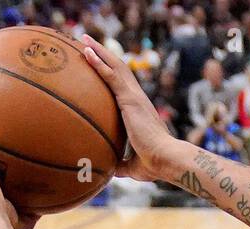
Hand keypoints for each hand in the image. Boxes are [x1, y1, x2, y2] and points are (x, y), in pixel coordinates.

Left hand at [80, 34, 170, 181]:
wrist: (166, 159)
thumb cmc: (154, 164)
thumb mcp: (132, 164)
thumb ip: (120, 164)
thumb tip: (108, 170)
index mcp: (138, 109)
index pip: (123, 85)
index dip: (111, 72)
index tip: (99, 63)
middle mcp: (137, 98)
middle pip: (119, 69)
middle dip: (103, 54)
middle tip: (87, 42)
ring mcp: (134, 96)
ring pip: (115, 66)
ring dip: (99, 51)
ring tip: (84, 38)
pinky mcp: (130, 99)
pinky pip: (111, 75)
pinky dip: (98, 62)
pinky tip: (86, 51)